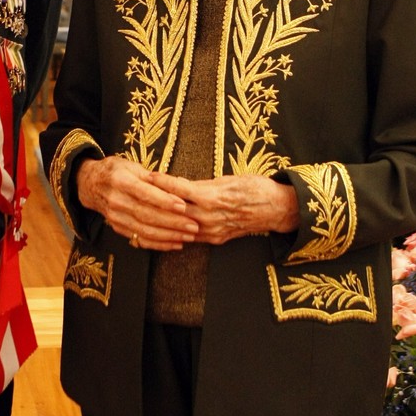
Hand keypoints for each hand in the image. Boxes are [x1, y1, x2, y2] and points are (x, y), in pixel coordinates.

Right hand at [76, 156, 198, 250]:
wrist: (89, 184)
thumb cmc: (116, 171)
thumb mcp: (131, 165)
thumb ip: (152, 177)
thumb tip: (175, 186)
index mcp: (119, 181)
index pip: (144, 193)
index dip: (164, 201)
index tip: (183, 205)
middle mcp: (116, 201)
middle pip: (146, 215)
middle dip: (172, 222)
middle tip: (194, 225)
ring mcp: (115, 217)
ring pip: (144, 230)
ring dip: (169, 235)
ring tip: (189, 236)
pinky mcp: (118, 228)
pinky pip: (140, 239)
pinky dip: (159, 244)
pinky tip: (175, 244)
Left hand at [146, 171, 298, 245]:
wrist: (276, 209)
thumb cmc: (254, 188)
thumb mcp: (227, 179)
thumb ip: (202, 185)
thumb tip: (180, 184)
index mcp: (213, 198)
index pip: (180, 189)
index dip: (163, 183)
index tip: (148, 176)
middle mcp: (210, 217)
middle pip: (176, 211)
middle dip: (156, 204)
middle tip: (139, 194)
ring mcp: (213, 231)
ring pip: (180, 227)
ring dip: (163, 221)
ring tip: (145, 213)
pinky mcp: (216, 239)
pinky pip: (191, 237)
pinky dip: (176, 232)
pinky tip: (164, 228)